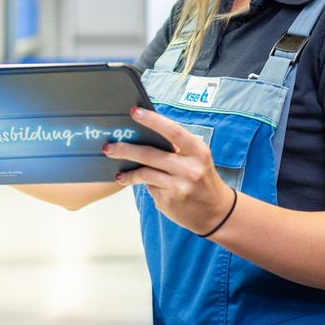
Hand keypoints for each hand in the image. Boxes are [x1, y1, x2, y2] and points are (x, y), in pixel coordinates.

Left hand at [103, 106, 234, 235]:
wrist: (216, 212)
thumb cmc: (202, 178)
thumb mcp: (197, 159)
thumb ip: (175, 149)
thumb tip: (142, 136)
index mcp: (197, 151)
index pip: (173, 131)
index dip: (153, 120)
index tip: (134, 112)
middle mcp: (190, 168)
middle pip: (150, 154)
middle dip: (125, 150)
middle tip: (109, 147)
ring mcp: (179, 186)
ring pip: (145, 174)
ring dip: (128, 174)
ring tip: (118, 174)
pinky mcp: (170, 201)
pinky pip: (150, 189)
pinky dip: (145, 186)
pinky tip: (145, 189)